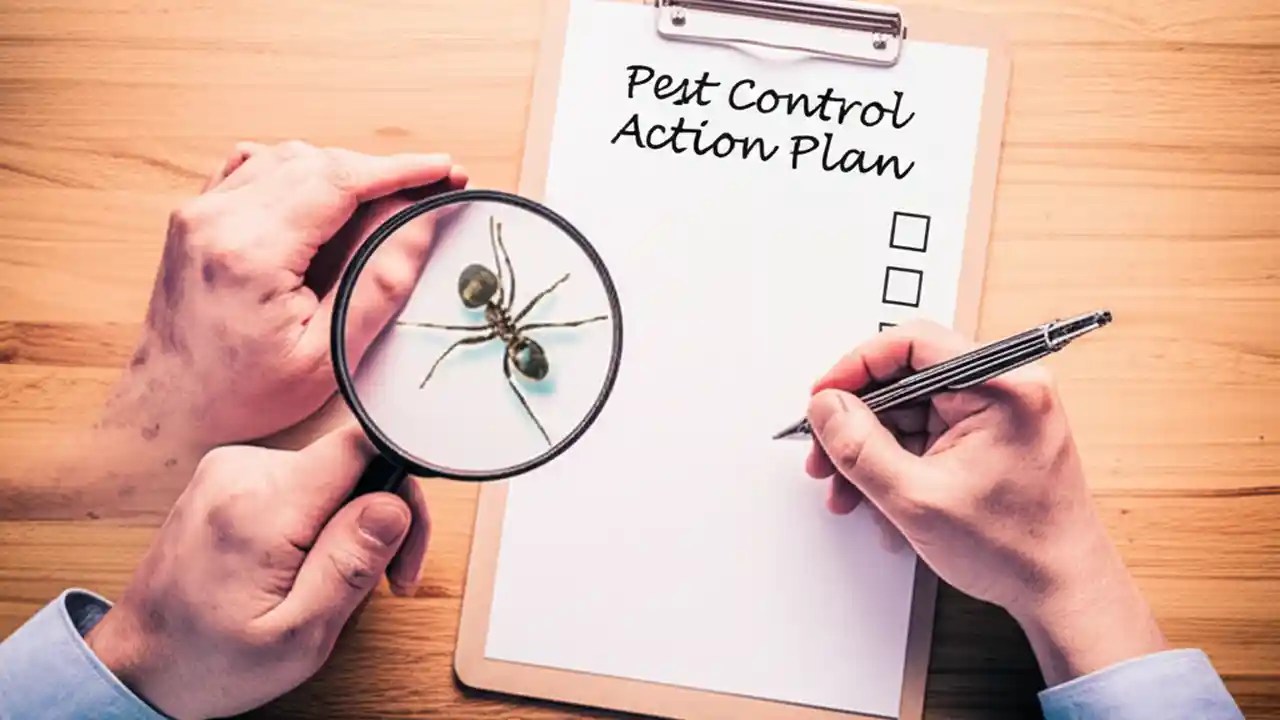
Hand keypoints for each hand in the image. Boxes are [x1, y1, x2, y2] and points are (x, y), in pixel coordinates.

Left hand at [84, 425, 430, 719]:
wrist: (137, 664)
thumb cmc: (209, 662)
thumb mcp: (299, 637)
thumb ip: (350, 566)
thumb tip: (393, 506)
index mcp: (260, 506)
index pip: (362, 443)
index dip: (401, 483)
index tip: (403, 537)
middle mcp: (241, 471)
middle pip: (353, 459)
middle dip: (380, 517)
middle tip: (385, 579)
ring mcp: (231, 469)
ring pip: (332, 473)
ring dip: (350, 522)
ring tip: (336, 582)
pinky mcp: (229, 476)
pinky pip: (303, 482)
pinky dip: (320, 519)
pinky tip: (308, 564)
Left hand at [116, 140, 465, 448]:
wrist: (169, 409)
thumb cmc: (242, 396)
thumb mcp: (328, 356)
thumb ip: (379, 285)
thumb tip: (422, 225)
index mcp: (251, 252)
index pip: (339, 179)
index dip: (400, 170)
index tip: (443, 169)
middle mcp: (218, 219)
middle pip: (318, 161)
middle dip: (380, 172)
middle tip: (430, 190)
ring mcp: (200, 212)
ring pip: (288, 158)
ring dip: (342, 173)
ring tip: (384, 204)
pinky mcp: (195, 216)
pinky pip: (255, 167)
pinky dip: (300, 173)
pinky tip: (324, 202)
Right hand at [804, 320, 1165, 685]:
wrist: (1062, 591)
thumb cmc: (1017, 549)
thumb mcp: (917, 499)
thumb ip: (860, 447)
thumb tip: (826, 408)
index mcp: (1002, 387)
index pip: (912, 343)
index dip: (856, 366)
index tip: (825, 396)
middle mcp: (1007, 388)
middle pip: (906, 379)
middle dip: (858, 421)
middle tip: (826, 452)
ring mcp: (1001, 412)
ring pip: (912, 410)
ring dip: (872, 448)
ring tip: (849, 489)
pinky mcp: (993, 435)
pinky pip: (930, 432)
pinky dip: (899, 461)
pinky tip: (882, 495)